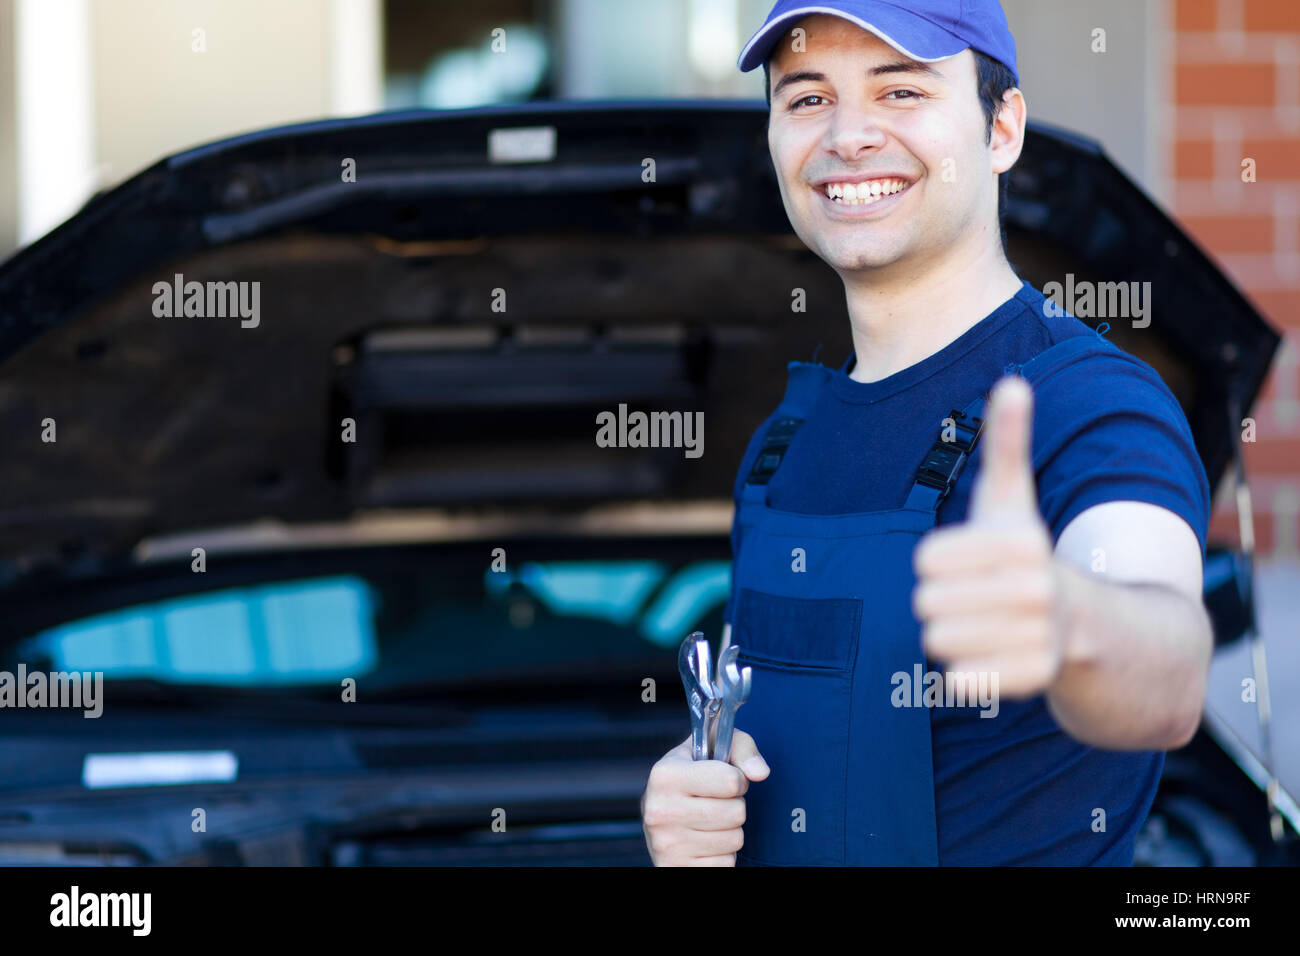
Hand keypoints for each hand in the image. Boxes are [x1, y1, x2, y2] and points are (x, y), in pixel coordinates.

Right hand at [641, 730, 769, 865]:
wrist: (658, 812)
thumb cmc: (693, 774)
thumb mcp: (713, 746)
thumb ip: (742, 748)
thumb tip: (760, 773)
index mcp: (665, 775)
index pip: (730, 781)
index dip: (737, 779)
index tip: (726, 780)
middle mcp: (660, 810)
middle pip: (736, 812)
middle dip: (735, 806)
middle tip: (718, 801)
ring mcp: (666, 844)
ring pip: (734, 840)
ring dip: (730, 830)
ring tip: (710, 820)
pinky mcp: (675, 868)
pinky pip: (726, 864)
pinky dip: (723, 854)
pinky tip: (705, 841)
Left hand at [912, 375, 1066, 697]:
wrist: (1089, 627)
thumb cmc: (1027, 556)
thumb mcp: (1012, 500)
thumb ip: (1009, 443)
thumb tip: (1012, 380)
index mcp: (1023, 544)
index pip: (927, 559)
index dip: (935, 562)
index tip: (962, 562)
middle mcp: (1038, 590)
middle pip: (926, 601)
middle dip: (939, 600)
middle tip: (970, 597)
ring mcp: (1039, 636)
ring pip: (939, 640)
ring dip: (949, 634)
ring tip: (980, 624)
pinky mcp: (1035, 678)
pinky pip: (961, 678)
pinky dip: (964, 671)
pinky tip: (988, 655)